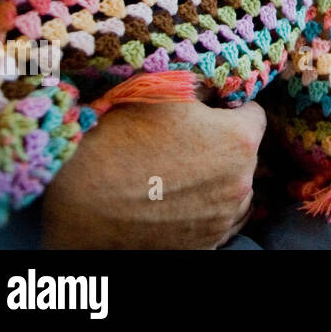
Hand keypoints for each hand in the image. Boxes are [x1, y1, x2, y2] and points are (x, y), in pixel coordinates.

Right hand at [40, 99, 266, 249]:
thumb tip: (216, 90)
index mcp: (239, 140)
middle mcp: (241, 182)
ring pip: (235, 190)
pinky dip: (207, 210)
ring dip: (219, 180)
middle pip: (245, 154)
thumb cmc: (119, 140)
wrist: (77, 202)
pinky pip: (220, 221)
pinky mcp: (205, 245)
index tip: (208, 111)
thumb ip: (202, 87)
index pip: (253, 114)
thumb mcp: (163, 92)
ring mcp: (222, 218)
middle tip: (185, 142)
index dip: (229, 109)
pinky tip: (178, 201)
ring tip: (180, 173)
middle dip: (223, 145)